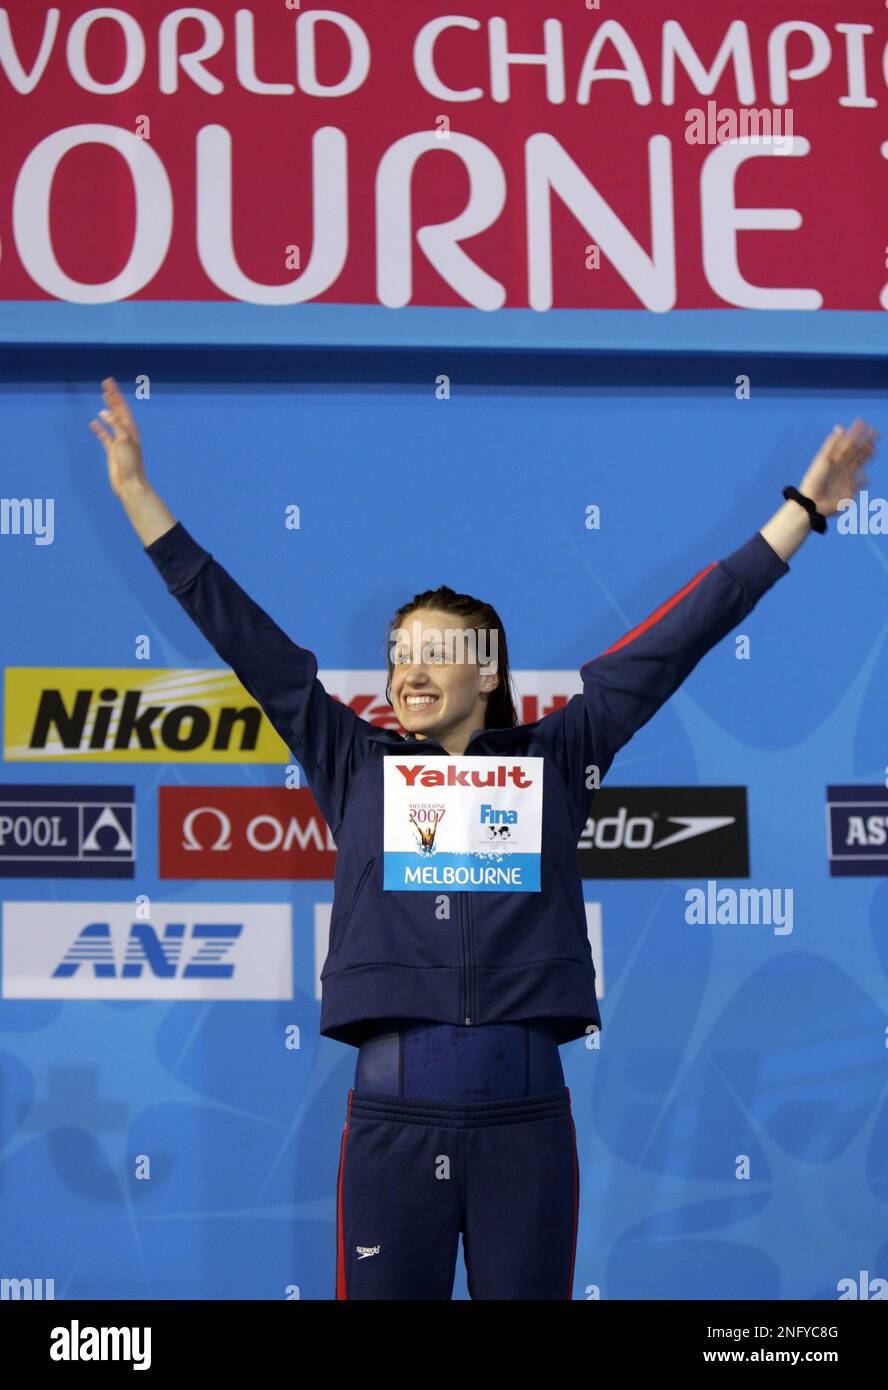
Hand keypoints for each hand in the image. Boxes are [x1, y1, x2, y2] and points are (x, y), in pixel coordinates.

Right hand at [89, 377, 146, 496]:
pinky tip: (93, 423)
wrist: (130, 483)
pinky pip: (104, 435)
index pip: (121, 406)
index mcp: (130, 428)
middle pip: (117, 410)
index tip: (108, 381)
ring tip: (103, 401)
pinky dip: (99, 428)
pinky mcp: (113, 450)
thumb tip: (108, 412)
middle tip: (106, 384)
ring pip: (111, 421)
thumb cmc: (129, 463)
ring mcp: (119, 441)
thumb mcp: (124, 440)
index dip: (114, 394)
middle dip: (112, 397)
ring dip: (107, 410)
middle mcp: (126, 432)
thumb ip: (117, 425)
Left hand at [797, 418, 878, 517]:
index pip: (847, 443)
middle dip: (865, 442)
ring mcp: (845, 478)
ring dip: (867, 456)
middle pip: (855, 452)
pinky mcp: (848, 491)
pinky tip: (867, 479)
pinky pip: (857, 485)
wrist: (812, 503)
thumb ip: (832, 445)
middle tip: (875, 432)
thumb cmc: (814, 480)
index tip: (863, 423)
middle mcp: (840, 467)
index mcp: (833, 459)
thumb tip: (841, 428)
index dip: (855, 433)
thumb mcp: (823, 460)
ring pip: (859, 464)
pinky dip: (863, 481)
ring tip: (874, 449)